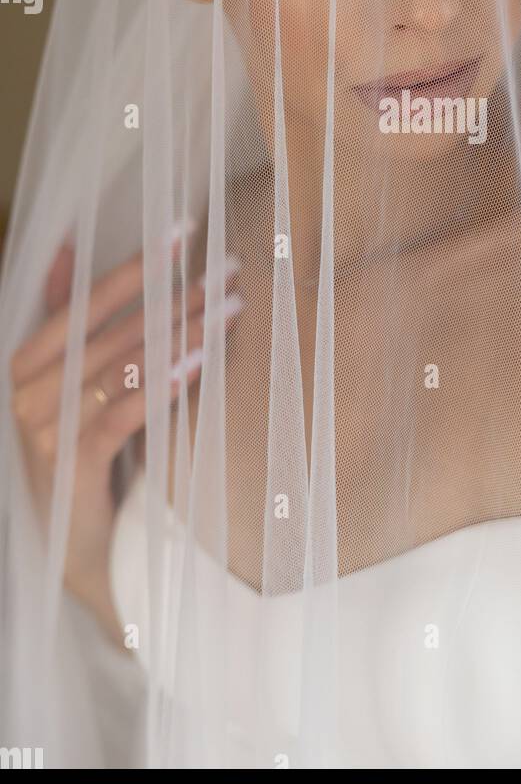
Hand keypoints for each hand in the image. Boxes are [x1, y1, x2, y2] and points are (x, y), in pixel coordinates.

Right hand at [10, 232, 241, 646]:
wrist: (82, 551)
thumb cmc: (80, 453)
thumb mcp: (70, 381)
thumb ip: (67, 315)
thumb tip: (65, 243)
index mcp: (27, 360)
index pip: (87, 299)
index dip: (137, 264)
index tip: (187, 231)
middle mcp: (28, 390)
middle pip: (114, 330)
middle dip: (176, 296)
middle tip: (228, 271)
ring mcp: (45, 429)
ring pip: (123, 366)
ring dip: (182, 332)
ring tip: (229, 309)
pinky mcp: (70, 465)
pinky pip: (123, 413)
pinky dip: (163, 384)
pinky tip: (199, 361)